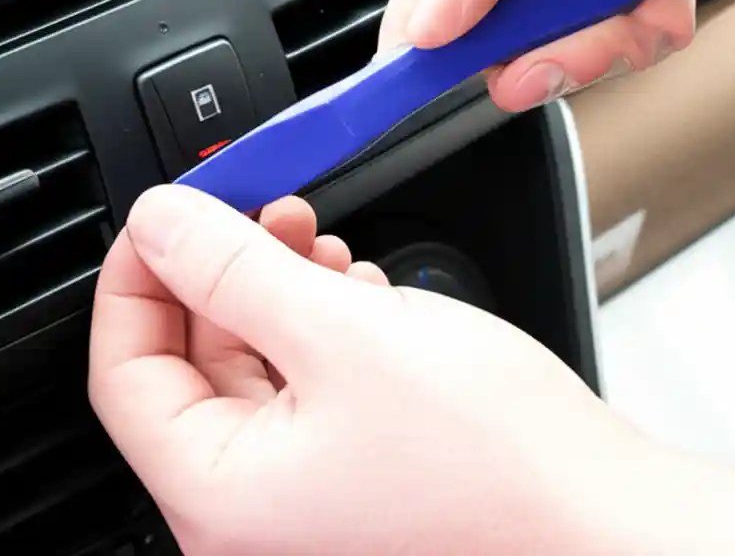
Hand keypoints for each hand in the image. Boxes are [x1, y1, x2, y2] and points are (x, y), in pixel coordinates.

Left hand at [88, 186, 641, 553]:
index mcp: (218, 499)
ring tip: (321, 248)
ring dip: (277, 295)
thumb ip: (232, 269)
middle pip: (189, 368)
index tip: (164, 217)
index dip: (137, 278)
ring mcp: (299, 507)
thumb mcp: (343, 334)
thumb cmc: (503, 465)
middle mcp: (247, 518)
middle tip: (258, 210)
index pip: (123, 374)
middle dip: (223, 275)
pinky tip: (359, 298)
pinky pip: (301, 394)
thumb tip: (160, 223)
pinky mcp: (348, 484)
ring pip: (250, 373)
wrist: (611, 525)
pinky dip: (318, 335)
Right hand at [379, 0, 734, 111]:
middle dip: (531, 57)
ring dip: (607, 46)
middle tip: (531, 76)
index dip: (425, 45)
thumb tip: (434, 26)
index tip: (416, 93)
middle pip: (513, 23)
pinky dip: (661, 19)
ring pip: (584, 29)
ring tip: (627, 28)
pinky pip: (652, 12)